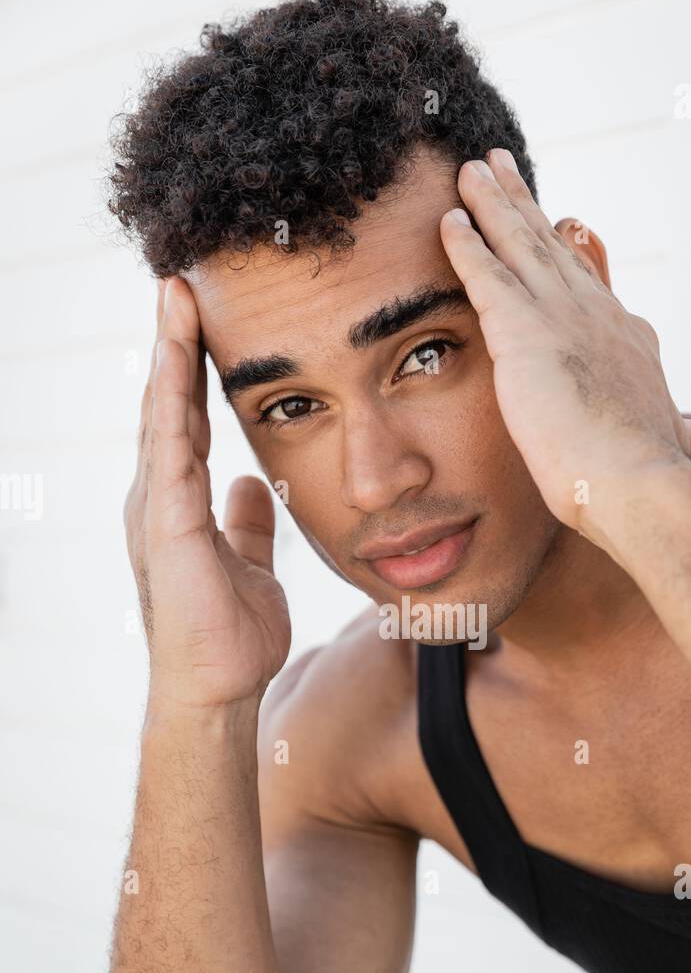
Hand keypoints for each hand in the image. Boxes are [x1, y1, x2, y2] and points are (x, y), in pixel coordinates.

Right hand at [124, 277, 290, 711]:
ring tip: (175, 295)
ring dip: (167, 353)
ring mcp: (155, 509)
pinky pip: (168, 448)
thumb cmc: (232, 638)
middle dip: (173, 342)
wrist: (217, 691)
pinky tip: (174, 358)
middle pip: (165, 403)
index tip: (204, 314)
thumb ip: (249, 525)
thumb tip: (254, 487)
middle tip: (180, 280)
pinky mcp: (164, 525)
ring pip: (160, 414)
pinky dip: (170, 399)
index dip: (192, 367)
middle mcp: (158, 497)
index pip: (185, 418)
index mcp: (178, 502)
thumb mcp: (251, 565)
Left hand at [439, 148, 690, 545]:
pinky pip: (486, 276)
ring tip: (471, 170)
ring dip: (491, 204)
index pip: (586, 285)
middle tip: (499, 166)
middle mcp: (597, 315)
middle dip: (522, 204)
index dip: (563, 251)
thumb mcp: (670, 443)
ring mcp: (560, 318)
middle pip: (550, 246)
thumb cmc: (650, 478)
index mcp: (627, 339)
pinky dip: (465, 245)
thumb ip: (682, 433)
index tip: (551, 223)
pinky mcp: (523, 332)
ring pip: (518, 245)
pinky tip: (449, 220)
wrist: (638, 482)